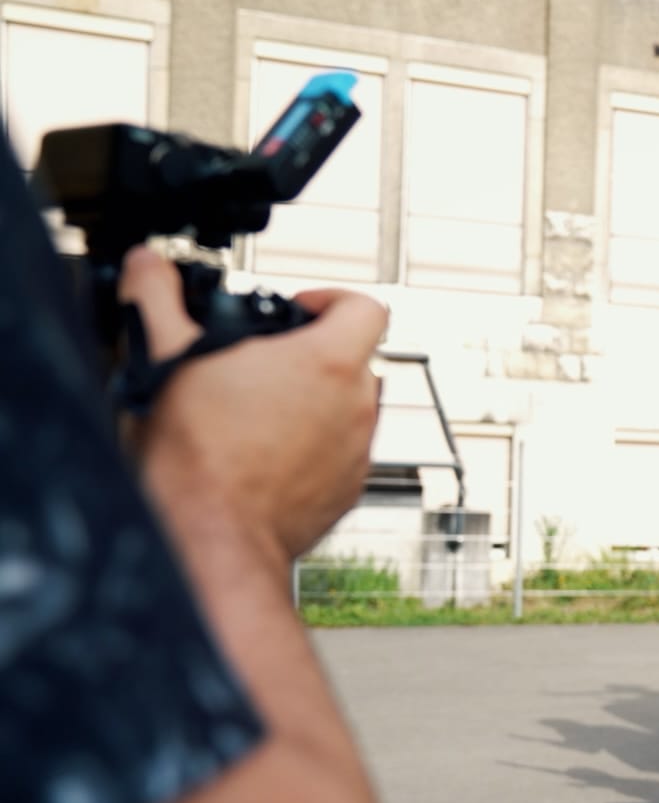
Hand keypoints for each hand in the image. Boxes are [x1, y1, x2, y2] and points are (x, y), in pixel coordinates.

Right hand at [125, 247, 383, 562]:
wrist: (212, 535)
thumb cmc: (199, 455)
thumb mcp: (166, 356)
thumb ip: (157, 298)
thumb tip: (148, 266)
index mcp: (329, 362)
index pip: (366, 307)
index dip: (331, 299)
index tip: (296, 311)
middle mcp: (357, 406)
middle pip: (356, 359)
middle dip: (313, 354)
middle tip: (263, 363)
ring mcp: (359, 452)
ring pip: (350, 409)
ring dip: (314, 402)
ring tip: (258, 410)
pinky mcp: (348, 491)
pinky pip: (341, 455)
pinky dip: (314, 448)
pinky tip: (265, 455)